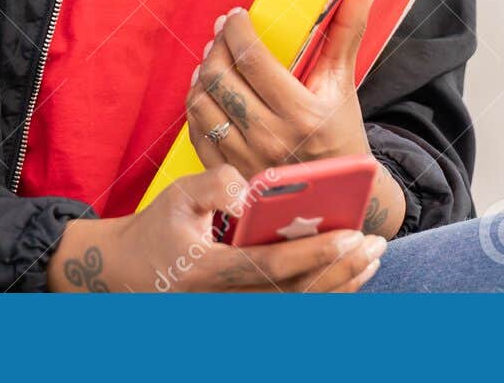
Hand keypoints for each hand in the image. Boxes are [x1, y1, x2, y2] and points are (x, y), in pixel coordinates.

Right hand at [47, 164, 384, 292]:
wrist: (128, 272)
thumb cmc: (158, 228)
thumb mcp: (176, 194)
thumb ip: (213, 185)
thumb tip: (249, 190)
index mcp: (207, 271)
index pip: (269, 267)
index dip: (313, 255)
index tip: (350, 236)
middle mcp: (225, 303)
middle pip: (295, 295)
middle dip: (340, 272)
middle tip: (375, 246)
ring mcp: (235, 317)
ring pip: (298, 309)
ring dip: (339, 287)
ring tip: (371, 260)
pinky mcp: (244, 318)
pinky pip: (290, 312)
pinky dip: (324, 297)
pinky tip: (349, 278)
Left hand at [184, 0, 406, 236]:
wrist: (339, 195)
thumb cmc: (341, 134)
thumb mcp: (344, 83)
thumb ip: (349, 29)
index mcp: (301, 113)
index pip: (252, 58)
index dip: (236, 29)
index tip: (236, 16)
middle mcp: (270, 139)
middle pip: (221, 78)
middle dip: (216, 47)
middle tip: (221, 33)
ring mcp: (246, 161)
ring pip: (203, 104)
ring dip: (202, 75)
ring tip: (212, 59)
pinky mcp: (230, 175)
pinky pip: (198, 134)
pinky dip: (197, 107)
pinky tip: (207, 92)